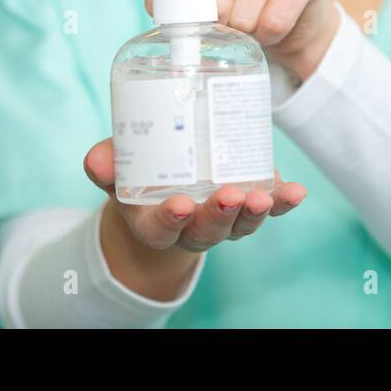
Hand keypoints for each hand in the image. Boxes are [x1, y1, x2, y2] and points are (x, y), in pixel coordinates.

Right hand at [82, 138, 306, 299]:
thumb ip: (107, 164)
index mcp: (154, 221)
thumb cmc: (140, 175)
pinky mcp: (249, 205)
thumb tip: (95, 160)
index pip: (160, 230)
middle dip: (219, 215)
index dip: (169, 220)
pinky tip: (295, 191)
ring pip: (240, 224)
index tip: (179, 204)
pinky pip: (269, 209)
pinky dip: (282, 202)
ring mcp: (224, 219)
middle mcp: (192, 227)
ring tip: (263, 197)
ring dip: (254, 213)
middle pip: (206, 230)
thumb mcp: (119, 169)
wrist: (168, 186)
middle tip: (228, 196)